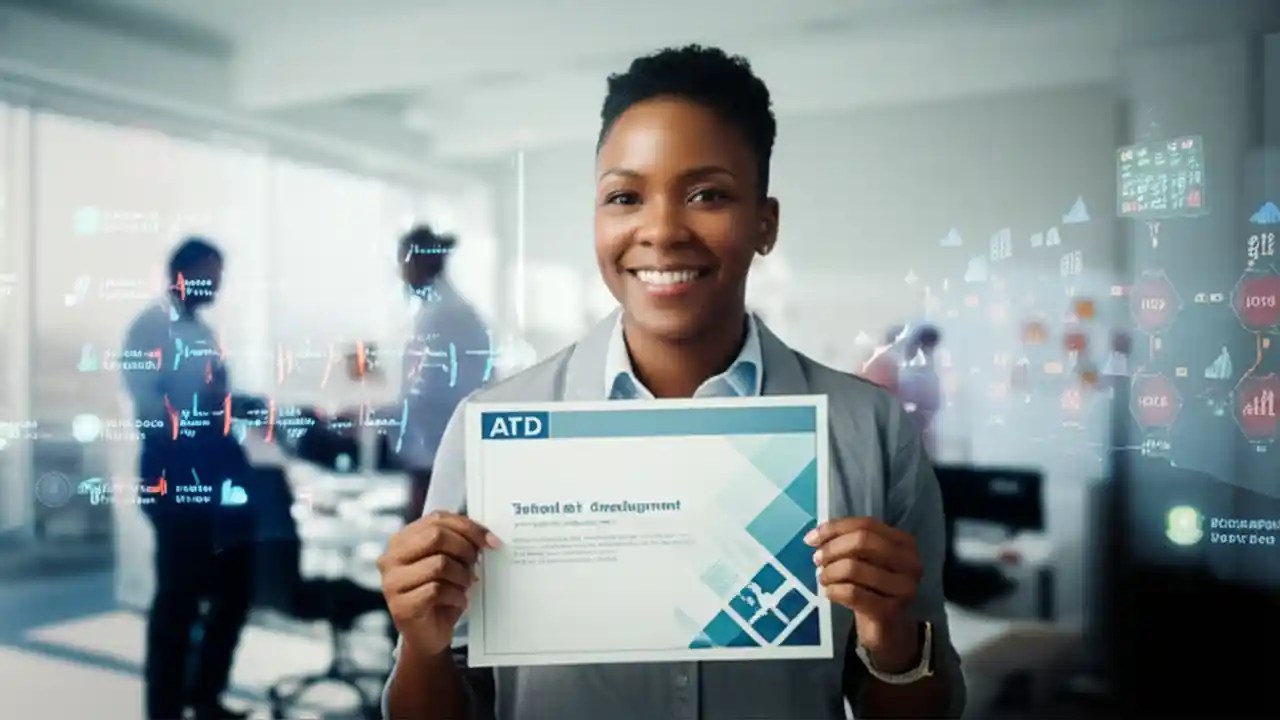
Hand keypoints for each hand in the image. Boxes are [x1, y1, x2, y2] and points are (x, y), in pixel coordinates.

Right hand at [377, 510, 500, 657]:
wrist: (428, 636)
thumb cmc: (439, 595)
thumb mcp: (448, 562)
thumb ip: (457, 543)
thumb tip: (486, 537)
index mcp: (401, 540)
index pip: (436, 519)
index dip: (468, 527)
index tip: (490, 540)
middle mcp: (391, 558)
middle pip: (436, 536)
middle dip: (465, 549)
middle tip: (476, 564)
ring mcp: (392, 582)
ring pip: (439, 564)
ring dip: (462, 576)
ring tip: (466, 585)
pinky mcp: (401, 606)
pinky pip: (438, 591)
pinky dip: (456, 596)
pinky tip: (458, 601)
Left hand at [806, 517, 923, 671]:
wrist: (889, 630)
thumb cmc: (873, 588)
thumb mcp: (864, 560)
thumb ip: (846, 542)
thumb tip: (813, 536)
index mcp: (904, 543)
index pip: (866, 524)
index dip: (835, 528)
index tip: (811, 539)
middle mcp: (910, 562)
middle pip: (862, 541)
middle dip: (832, 548)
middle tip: (816, 559)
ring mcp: (903, 588)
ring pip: (855, 567)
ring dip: (830, 572)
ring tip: (823, 578)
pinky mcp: (890, 611)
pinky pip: (852, 593)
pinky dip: (834, 590)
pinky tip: (830, 593)